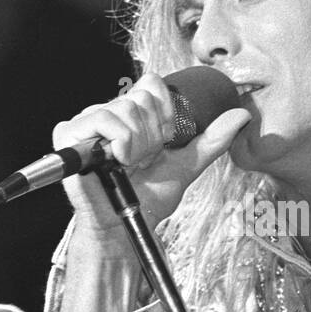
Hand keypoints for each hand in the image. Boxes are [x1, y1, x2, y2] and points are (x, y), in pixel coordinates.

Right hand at [51, 71, 250, 234]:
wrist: (127, 226)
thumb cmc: (148, 198)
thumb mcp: (187, 165)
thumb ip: (212, 139)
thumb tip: (241, 115)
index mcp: (132, 114)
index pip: (153, 85)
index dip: (164, 114)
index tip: (163, 142)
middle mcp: (109, 112)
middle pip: (142, 98)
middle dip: (151, 136)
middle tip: (143, 159)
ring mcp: (87, 121)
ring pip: (126, 110)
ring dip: (136, 144)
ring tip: (129, 164)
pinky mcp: (69, 133)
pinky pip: (103, 119)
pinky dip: (118, 143)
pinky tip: (116, 161)